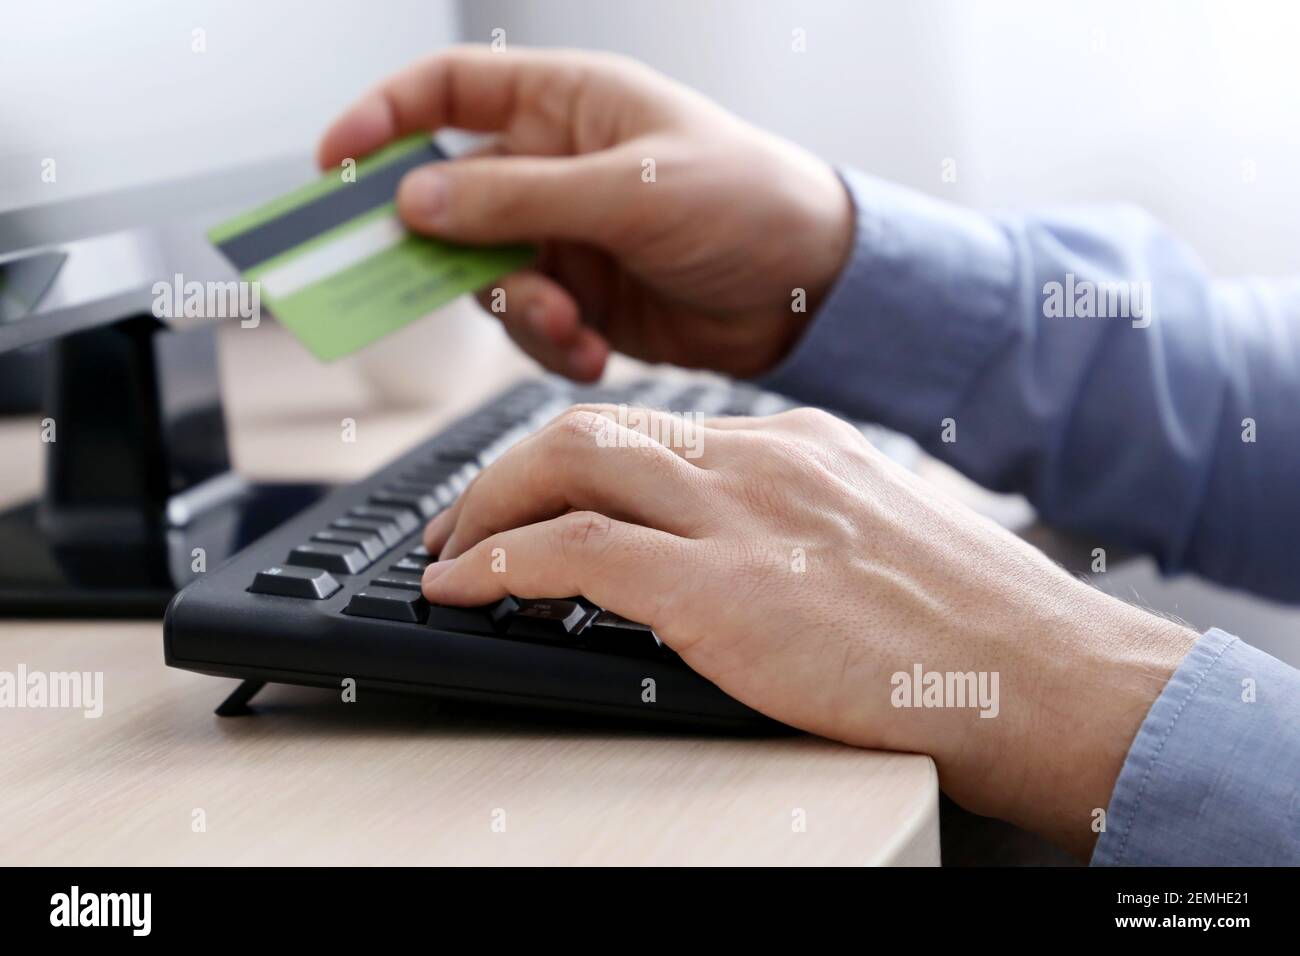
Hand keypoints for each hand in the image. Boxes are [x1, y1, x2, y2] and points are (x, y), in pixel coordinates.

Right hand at [318, 46, 852, 380]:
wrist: (811, 288)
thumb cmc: (749, 200)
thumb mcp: (631, 191)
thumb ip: (519, 198)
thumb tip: (416, 200)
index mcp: (568, 106)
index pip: (449, 93)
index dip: (382, 119)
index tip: (335, 164)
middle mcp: (556, 168)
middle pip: (450, 199)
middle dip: (441, 250)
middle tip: (421, 284)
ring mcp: (566, 237)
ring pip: (486, 278)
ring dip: (518, 314)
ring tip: (573, 329)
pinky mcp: (584, 298)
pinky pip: (531, 327)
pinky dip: (553, 346)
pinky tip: (598, 350)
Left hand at [419, 405, 1196, 857]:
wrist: (1042, 673)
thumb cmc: (976, 626)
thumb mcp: (880, 540)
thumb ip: (800, 528)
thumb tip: (733, 558)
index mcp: (798, 448)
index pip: (653, 430)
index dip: (572, 460)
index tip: (538, 495)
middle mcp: (762, 461)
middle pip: (594, 428)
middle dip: (509, 471)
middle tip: (468, 519)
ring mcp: (741, 518)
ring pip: (570, 465)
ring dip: (490, 507)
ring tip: (452, 551)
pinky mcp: (721, 587)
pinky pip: (574, 553)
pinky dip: (501, 564)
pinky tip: (467, 587)